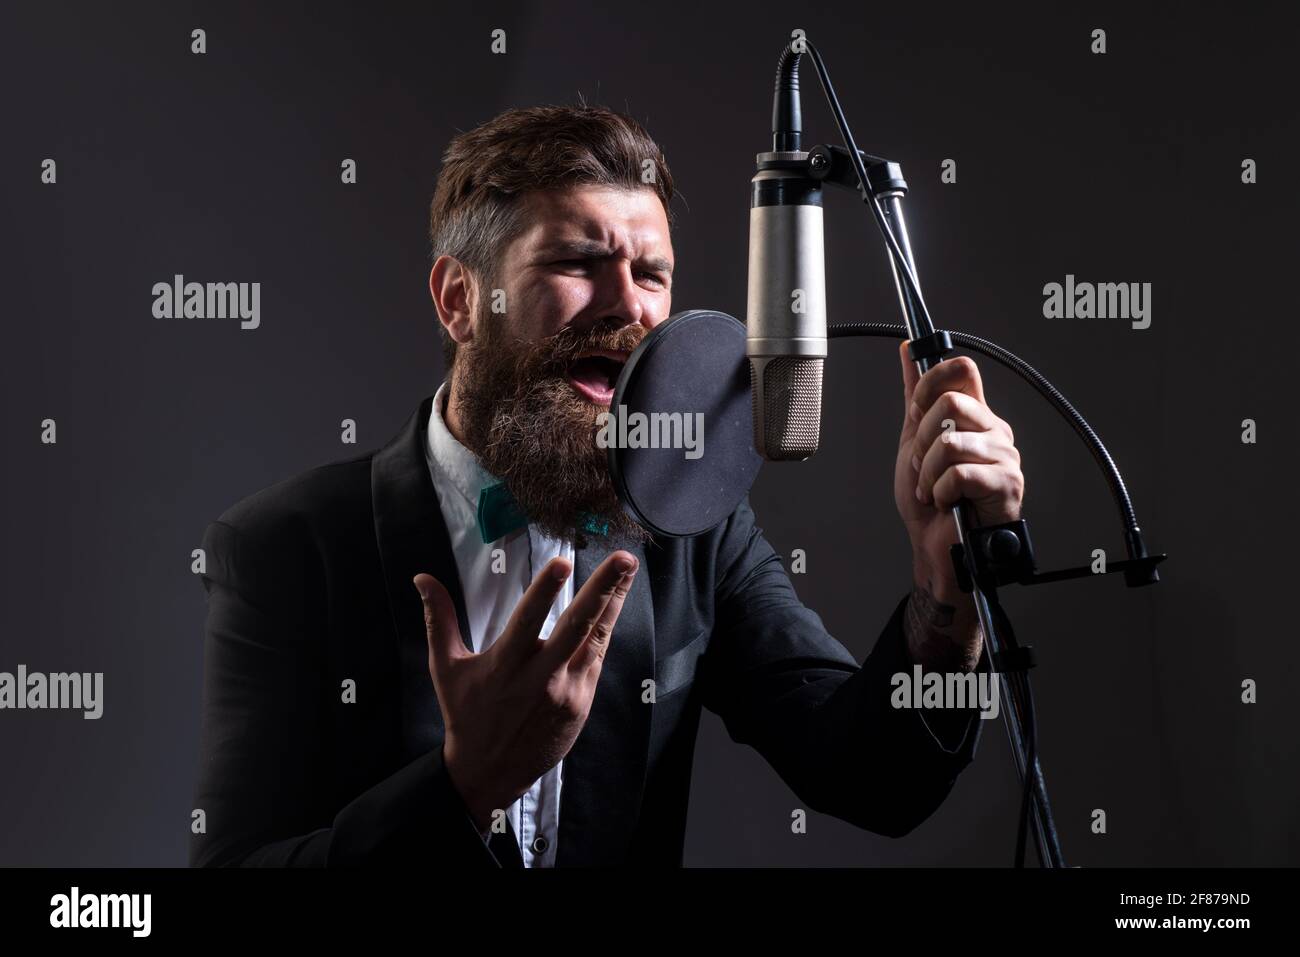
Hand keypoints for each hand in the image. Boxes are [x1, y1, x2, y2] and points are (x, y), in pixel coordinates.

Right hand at [412, 551, 638, 831]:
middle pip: (576, 626)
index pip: (528, 621)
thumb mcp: (445, 667)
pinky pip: (596, 656)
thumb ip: (439, 619)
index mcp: (505, 664)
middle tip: (623, 558)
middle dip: (602, 589)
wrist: (490, 771)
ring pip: (595, 637)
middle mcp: (540, 676)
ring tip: (629, 566)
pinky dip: (606, 626)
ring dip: (615, 600)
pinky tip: (617, 599)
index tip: (563, 563)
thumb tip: (422, 577)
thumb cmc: (466, 713)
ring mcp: (566, 690)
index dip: (545, 591)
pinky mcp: (581, 701)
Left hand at [894, 341, 1023, 660]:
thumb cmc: (930, 500)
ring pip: (950, 442)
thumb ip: (916, 397)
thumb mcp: (913, 441)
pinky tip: (948, 503)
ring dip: (928, 473)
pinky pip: (960, 473)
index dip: (930, 382)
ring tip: (934, 491)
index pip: (962, 371)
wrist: (936, 546)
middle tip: (923, 467)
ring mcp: (1004, 457)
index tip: (915, 410)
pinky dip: (941, 492)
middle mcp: (995, 431)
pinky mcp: (1006, 484)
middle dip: (921, 441)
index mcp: (975, 417)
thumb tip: (908, 351)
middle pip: (950, 403)